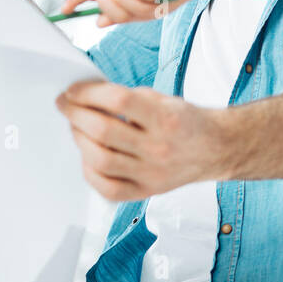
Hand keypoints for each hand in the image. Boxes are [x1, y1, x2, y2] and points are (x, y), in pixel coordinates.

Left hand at [55, 81, 229, 200]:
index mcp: (167, 118)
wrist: (216, 149)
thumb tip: (87, 97)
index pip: (118, 102)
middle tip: (66, 106)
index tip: (73, 90)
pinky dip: (90, 171)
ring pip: (100, 160)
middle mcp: (160, 147)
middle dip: (76, 114)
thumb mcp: (163, 99)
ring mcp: (152, 173)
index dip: (89, 93)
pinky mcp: (146, 191)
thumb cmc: (186, 122)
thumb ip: (127, 98)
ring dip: (79, 140)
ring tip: (78, 128)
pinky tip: (90, 157)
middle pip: (103, 131)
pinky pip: (107, 187)